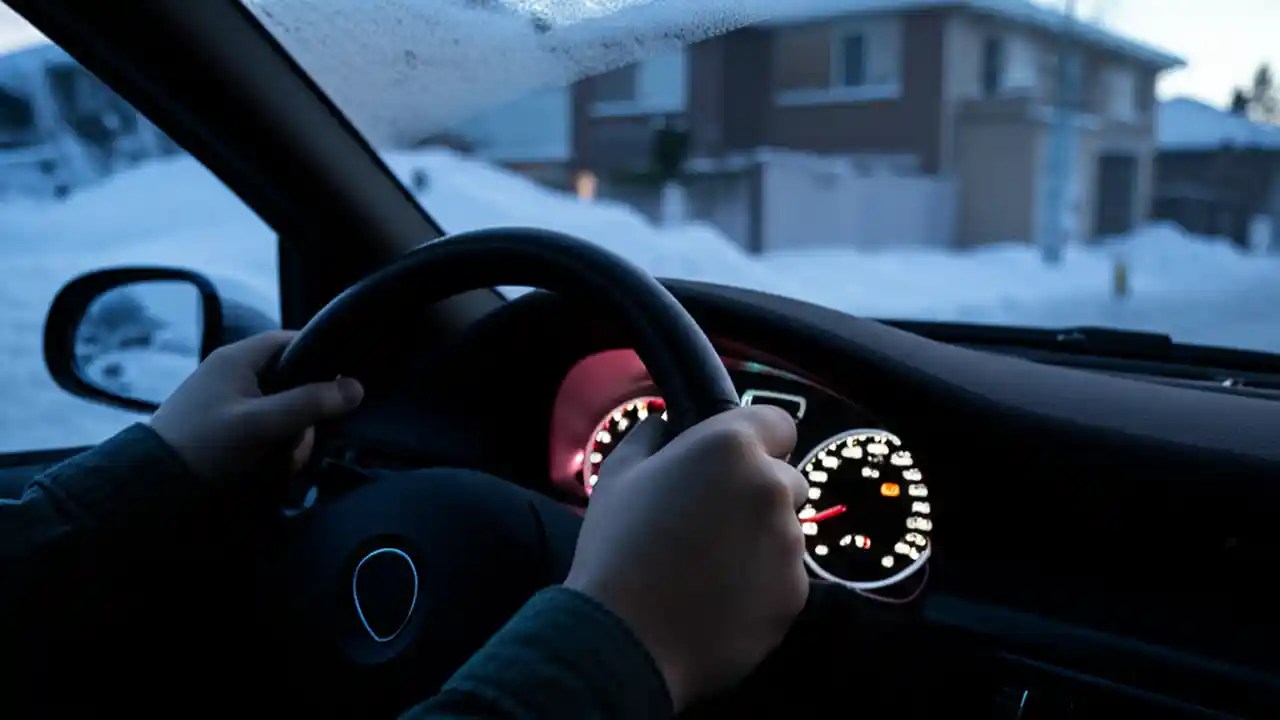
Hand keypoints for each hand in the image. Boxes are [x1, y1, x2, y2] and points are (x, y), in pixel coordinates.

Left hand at [150, 331, 363, 482]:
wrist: (151, 487)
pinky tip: (268, 469)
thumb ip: (309, 403)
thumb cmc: (205, 444)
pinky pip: (265, 432)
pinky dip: (272, 450)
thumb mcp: (261, 422)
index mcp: (237, 358)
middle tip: (300, 440)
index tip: (341, 385)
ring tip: (280, 463)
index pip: (291, 341)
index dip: (320, 357)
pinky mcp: (225, 430)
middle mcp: (233, 375)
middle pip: (292, 383)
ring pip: (282, 413)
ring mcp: (228, 404)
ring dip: (290, 439)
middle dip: (304, 416)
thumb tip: (356, 388)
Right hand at [565, 406, 808, 710]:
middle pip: (787, 480)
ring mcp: (789, 544)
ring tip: (708, 566)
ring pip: (785, 531)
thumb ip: (652, 435)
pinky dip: (761, 584)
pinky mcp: (794, 594)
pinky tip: (718, 597)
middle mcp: (772, 488)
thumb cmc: (615, 548)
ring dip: (759, 540)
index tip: (733, 463)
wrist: (624, 638)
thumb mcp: (620, 474)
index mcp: (730, 448)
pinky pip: (784, 577)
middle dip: (757, 494)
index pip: (779, 423)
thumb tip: (667, 424)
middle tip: (710, 520)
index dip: (757, 440)